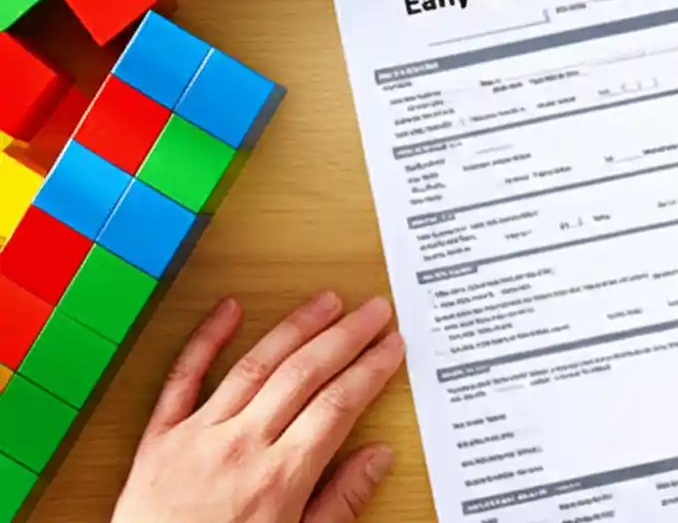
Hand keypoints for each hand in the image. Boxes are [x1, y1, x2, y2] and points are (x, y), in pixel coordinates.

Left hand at [112, 292, 405, 522]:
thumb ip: (340, 502)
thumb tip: (378, 457)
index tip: (391, 347)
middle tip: (373, 310)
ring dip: (295, 327)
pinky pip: (183, 379)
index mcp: (280, 479)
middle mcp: (241, 448)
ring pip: (256, 366)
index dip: (371, 369)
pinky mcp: (160, 440)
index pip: (339, 404)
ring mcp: (198, 437)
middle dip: (346, 337)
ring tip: (325, 302)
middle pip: (305, 375)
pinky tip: (230, 310)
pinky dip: (205, 340)